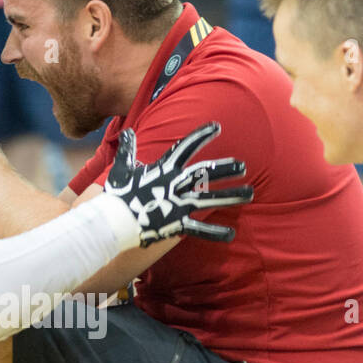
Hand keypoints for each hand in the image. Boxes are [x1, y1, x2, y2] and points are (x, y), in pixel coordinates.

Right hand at [104, 123, 252, 246]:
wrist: (112, 222)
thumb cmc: (117, 195)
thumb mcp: (121, 168)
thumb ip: (127, 150)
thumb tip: (127, 132)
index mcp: (164, 169)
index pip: (186, 147)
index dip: (202, 136)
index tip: (217, 127)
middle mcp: (175, 184)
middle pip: (206, 172)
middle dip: (226, 168)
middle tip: (243, 166)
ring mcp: (178, 203)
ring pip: (210, 198)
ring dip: (231, 195)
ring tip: (249, 193)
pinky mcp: (177, 223)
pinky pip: (200, 229)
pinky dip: (215, 233)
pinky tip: (231, 235)